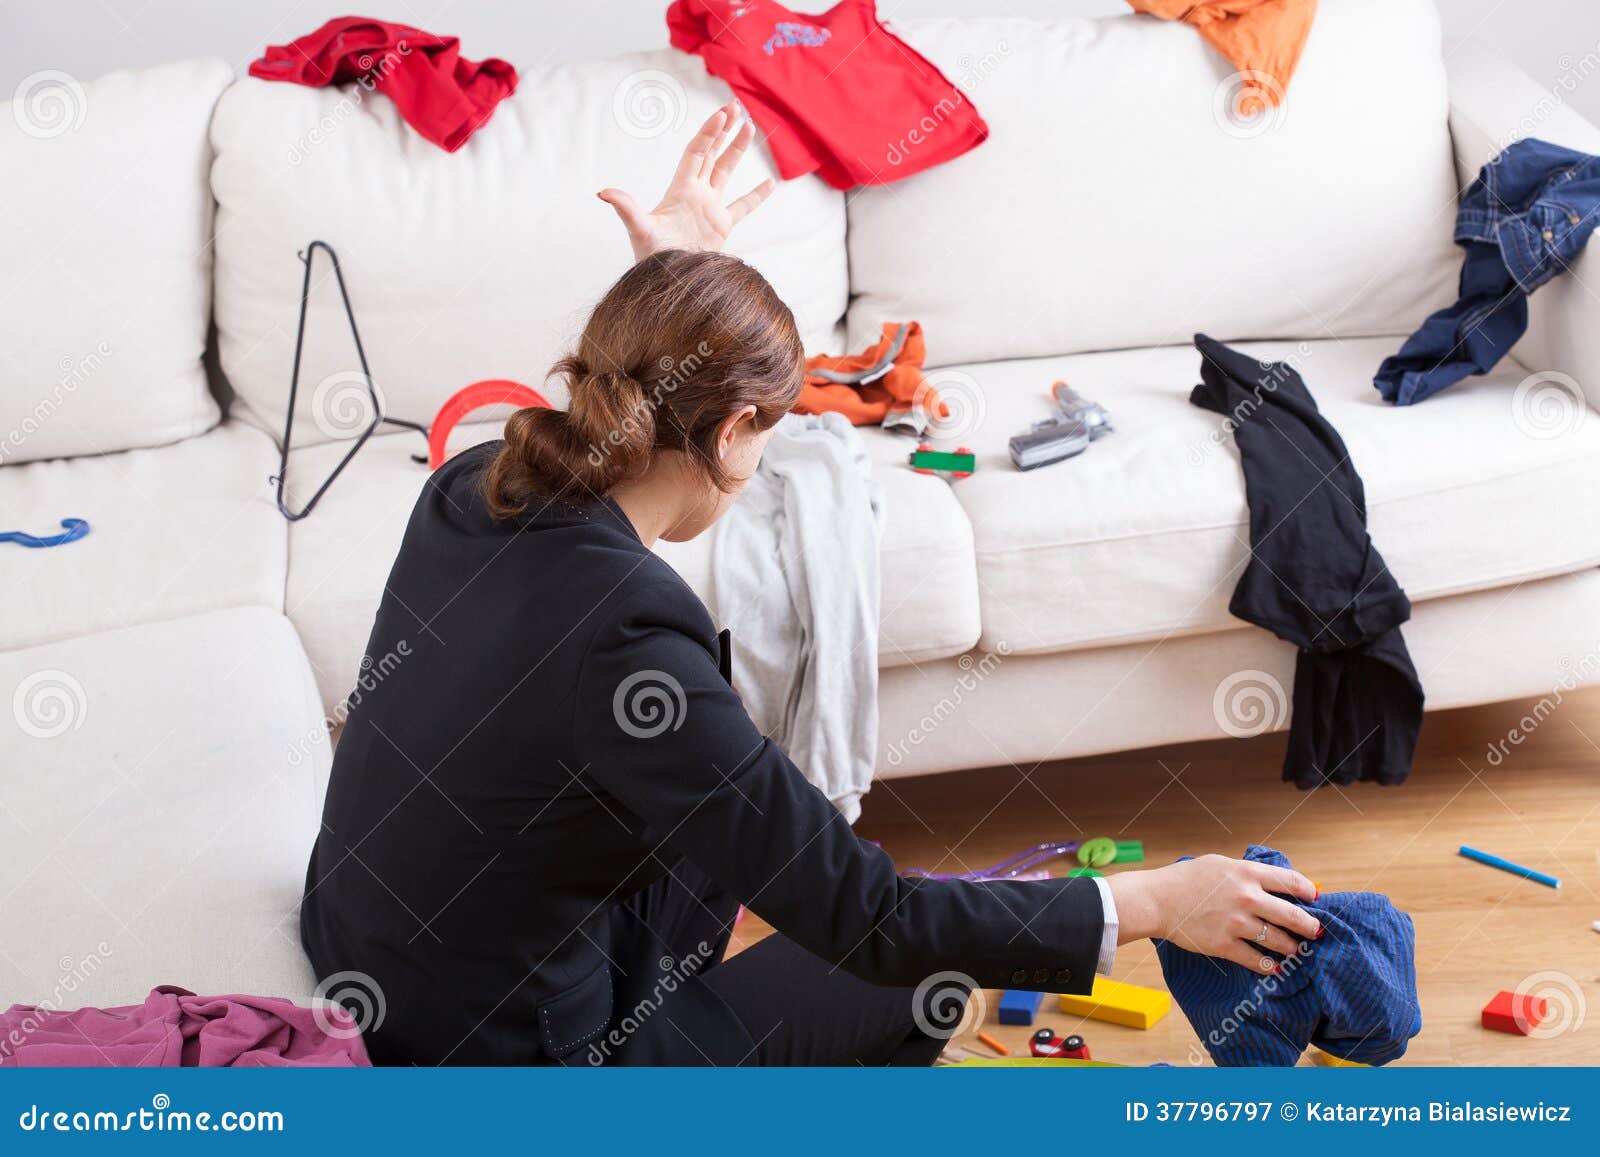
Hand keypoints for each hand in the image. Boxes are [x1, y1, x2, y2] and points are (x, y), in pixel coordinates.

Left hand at [598, 102, 776, 262]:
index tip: (721, 115)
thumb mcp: (638, 229)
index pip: (697, 153)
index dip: (709, 133)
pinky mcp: (721, 227)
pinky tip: (770, 183)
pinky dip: (756, 196)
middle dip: (723, 130)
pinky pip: (743, 207)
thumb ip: (625, 208)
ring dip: (737, 150)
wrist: (667, 281)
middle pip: (712, 154)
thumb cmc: (651, 257)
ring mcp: (710, 208)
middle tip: (735, 106)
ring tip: (750, 127)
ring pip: (727, 172)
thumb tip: (603, 192)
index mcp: (681, 189)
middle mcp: (696, 194)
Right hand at [1106, 854, 1320, 974]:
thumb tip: (1272, 883)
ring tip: (1294, 950)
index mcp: (1246, 873)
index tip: (1314, 899)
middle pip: (1292, 915)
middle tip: (1314, 932)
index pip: (1291, 881)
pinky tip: (1275, 967)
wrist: (1156, 900)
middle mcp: (1246, 897)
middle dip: (1309, 927)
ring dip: (1291, 948)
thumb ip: (1246, 873)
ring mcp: (1236, 923)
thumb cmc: (1186, 878)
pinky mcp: (1224, 944)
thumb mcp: (1220, 864)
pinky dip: (1269, 966)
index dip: (1308, 892)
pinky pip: (1256, 960)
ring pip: (1278, 940)